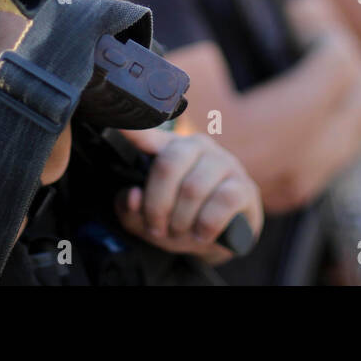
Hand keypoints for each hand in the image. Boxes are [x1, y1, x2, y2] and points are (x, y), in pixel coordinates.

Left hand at [113, 128, 263, 264]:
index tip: (116, 120)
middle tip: (158, 227)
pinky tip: (203, 233)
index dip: (133, 129)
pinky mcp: (244, 186)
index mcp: (171, 148)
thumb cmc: (182, 220)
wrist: (221, 239)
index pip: (148, 134)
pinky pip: (222, 201)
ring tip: (182, 232)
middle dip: (157, 205)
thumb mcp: (149, 220)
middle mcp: (198, 147)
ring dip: (182, 220)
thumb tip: (133, 196)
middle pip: (168, 165)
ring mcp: (225, 164)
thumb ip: (131, 209)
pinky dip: (206, 225)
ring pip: (193, 188)